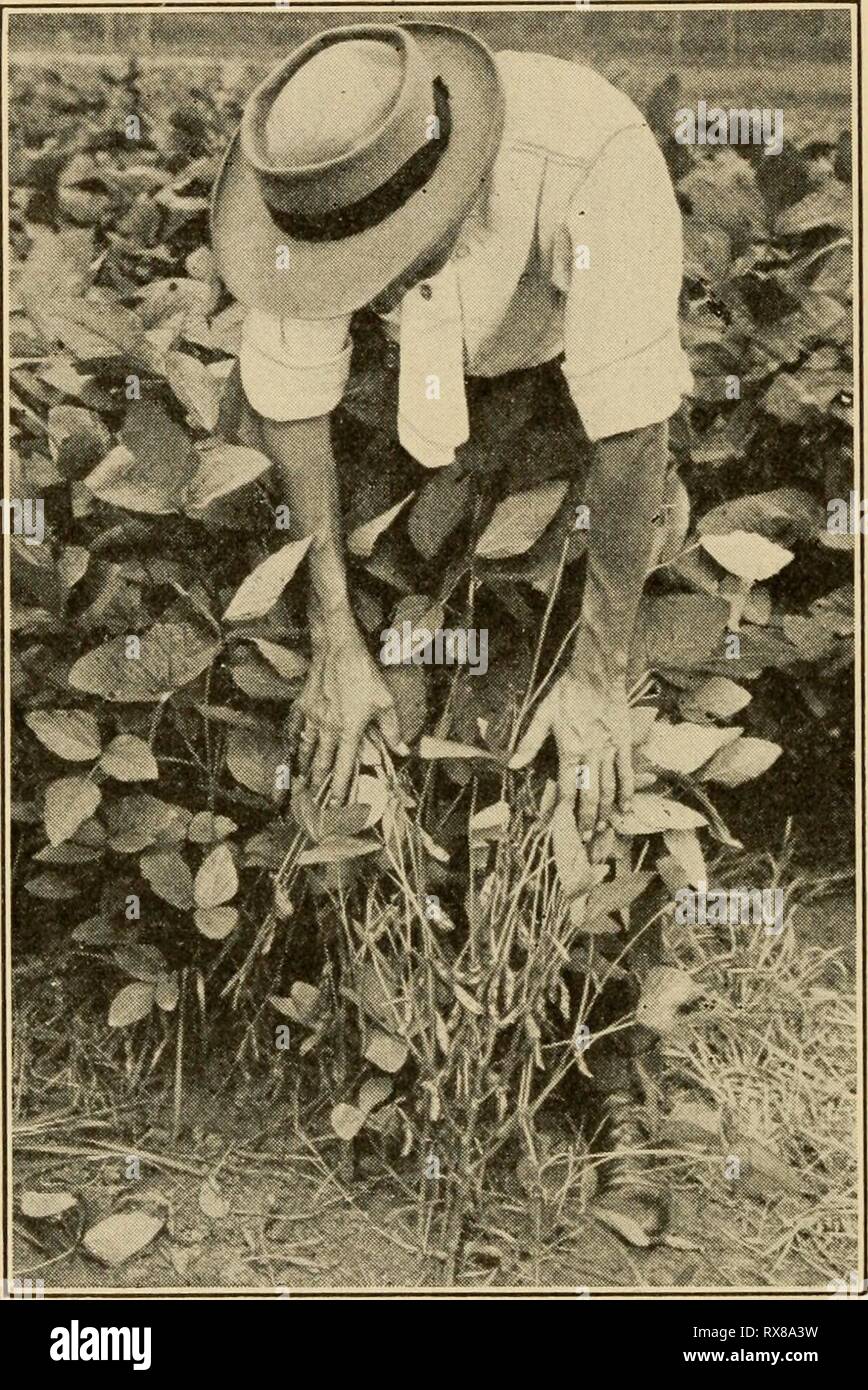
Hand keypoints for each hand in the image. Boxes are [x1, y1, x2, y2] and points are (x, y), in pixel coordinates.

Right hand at [288, 616, 408, 803]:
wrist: (338, 650)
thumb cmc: (365, 675)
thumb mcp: (386, 702)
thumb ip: (392, 730)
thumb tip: (402, 751)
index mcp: (349, 731)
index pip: (343, 767)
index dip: (340, 789)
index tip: (337, 806)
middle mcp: (328, 729)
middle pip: (321, 763)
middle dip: (318, 784)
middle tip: (313, 802)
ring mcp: (313, 717)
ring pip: (306, 748)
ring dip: (304, 767)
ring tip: (301, 783)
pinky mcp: (304, 705)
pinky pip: (296, 727)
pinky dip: (295, 741)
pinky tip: (294, 748)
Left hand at [509, 665, 634, 839]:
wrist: (598, 674)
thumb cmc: (567, 693)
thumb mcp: (542, 715)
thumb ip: (529, 742)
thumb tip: (512, 764)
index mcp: (569, 750)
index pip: (565, 788)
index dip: (560, 811)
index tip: (555, 828)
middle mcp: (591, 755)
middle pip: (590, 795)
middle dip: (587, 821)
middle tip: (585, 840)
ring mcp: (610, 751)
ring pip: (609, 789)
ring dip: (605, 813)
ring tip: (601, 831)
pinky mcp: (624, 744)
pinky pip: (626, 773)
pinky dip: (626, 792)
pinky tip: (626, 808)